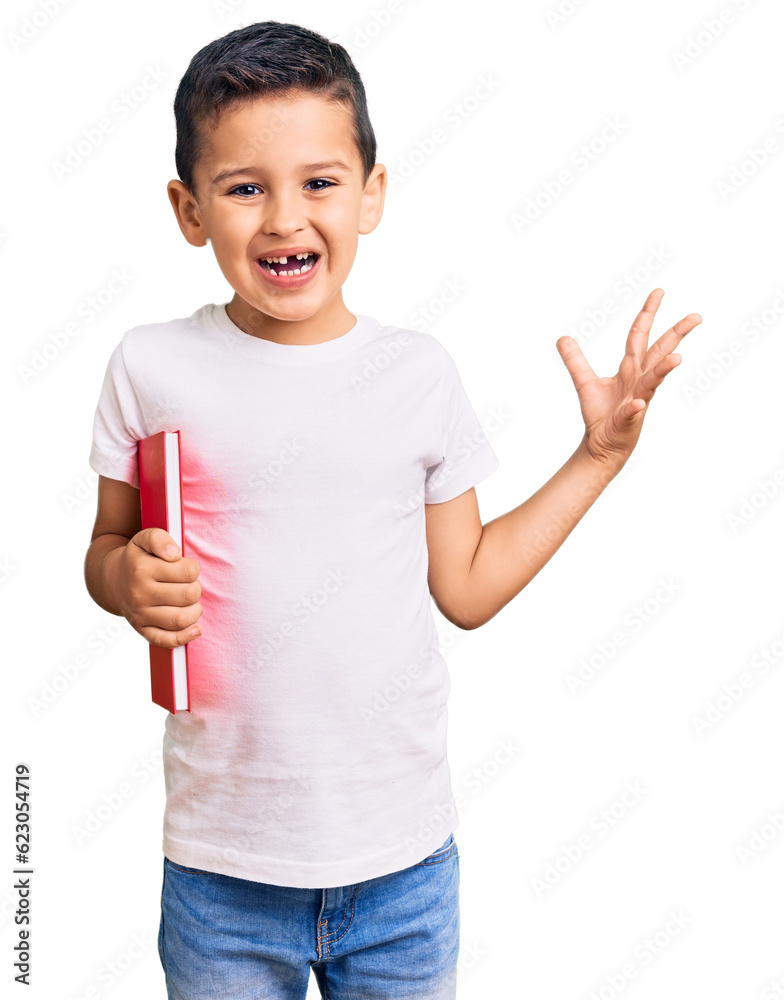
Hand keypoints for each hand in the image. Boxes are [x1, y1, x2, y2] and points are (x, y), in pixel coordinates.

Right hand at [106, 527, 202, 648]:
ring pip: (181, 618)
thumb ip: (160, 539)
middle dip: (196, 588)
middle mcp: (140, 594)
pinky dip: (185, 636)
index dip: (193, 568)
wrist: (112, 580)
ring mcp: (140, 614)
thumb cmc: (137, 558)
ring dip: (195, 610)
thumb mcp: (144, 539)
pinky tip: (196, 628)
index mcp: (142, 569)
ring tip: (191, 602)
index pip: (188, 572)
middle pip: (189, 595)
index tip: (186, 568)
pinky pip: (166, 640)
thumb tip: (174, 554)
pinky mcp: (142, 630)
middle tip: (188, 585)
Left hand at [555, 288, 701, 467]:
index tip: (659, 292)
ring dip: (664, 370)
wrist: (601, 444)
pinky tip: (637, 405)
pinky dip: (635, 408)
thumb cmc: (601, 415)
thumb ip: (576, 360)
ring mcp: (637, 399)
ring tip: (676, 359)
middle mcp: (638, 381)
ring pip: (653, 381)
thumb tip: (562, 339)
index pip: (639, 336)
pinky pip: (633, 412)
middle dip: (676, 334)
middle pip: (659, 352)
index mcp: (630, 369)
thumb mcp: (584, 382)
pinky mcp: (629, 419)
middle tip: (696, 317)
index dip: (647, 314)